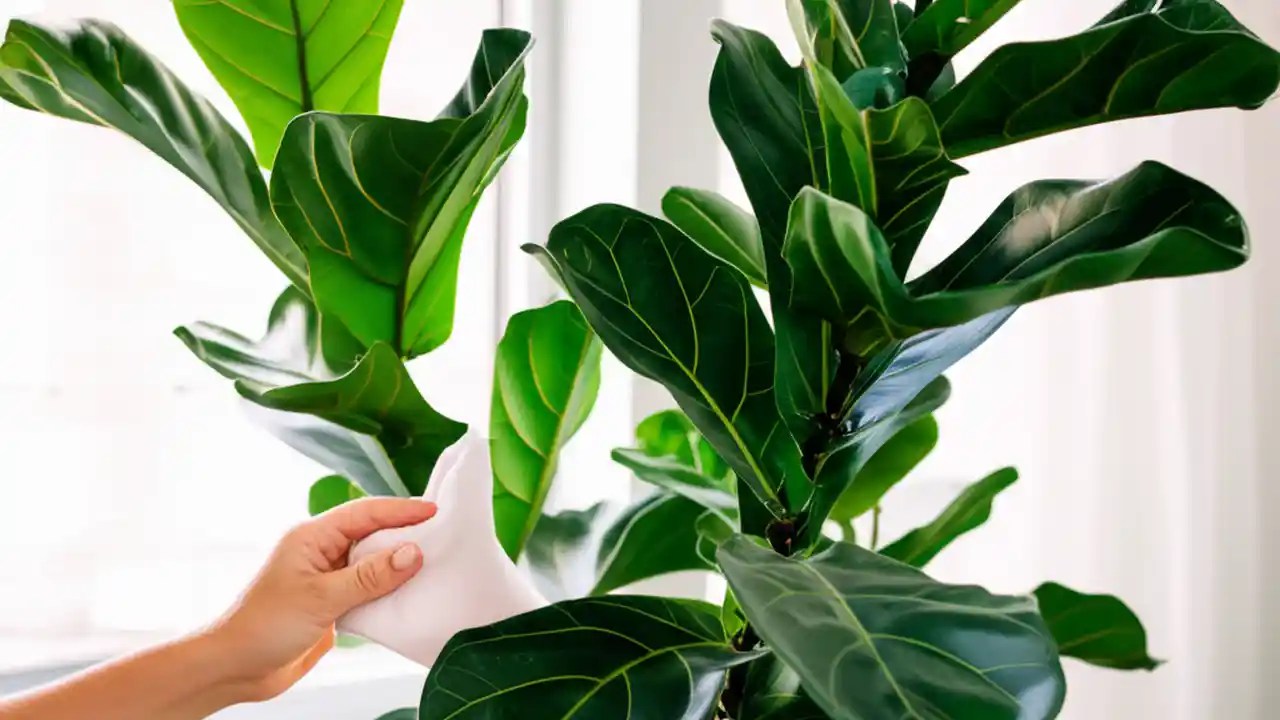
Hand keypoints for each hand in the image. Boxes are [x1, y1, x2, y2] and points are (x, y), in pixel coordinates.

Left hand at [203, 498, 436, 701]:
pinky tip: (411, 596)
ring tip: (436, 564)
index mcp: (312, 537)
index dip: (401, 511)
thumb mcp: (321, 598)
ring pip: (373, 563)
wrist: (235, 669)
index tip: (435, 512)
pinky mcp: (333, 604)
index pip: (365, 513)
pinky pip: (369, 590)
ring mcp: (328, 578)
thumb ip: (370, 576)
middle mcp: (322, 552)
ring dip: (399, 565)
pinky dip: (390, 592)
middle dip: (405, 534)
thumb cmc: (263, 626)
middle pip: (373, 534)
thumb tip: (413, 553)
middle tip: (444, 536)